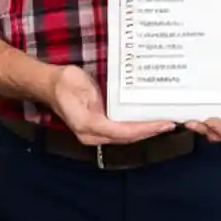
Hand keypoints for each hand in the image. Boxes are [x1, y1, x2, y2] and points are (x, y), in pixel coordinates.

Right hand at [47, 66, 176, 145]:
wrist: (50, 84)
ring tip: (164, 123)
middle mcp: (92, 135)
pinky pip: (120, 130)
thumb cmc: (65, 83)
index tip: (163, 124)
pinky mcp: (98, 127)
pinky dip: (136, 127)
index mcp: (88, 126)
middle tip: (171, 123)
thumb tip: (108, 111)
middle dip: (149, 132)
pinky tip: (147, 120)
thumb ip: (95, 101)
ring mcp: (95, 133)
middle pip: (127, 137)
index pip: (122, 132)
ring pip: (125, 136)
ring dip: (145, 131)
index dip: (144, 129)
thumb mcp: (82, 88)